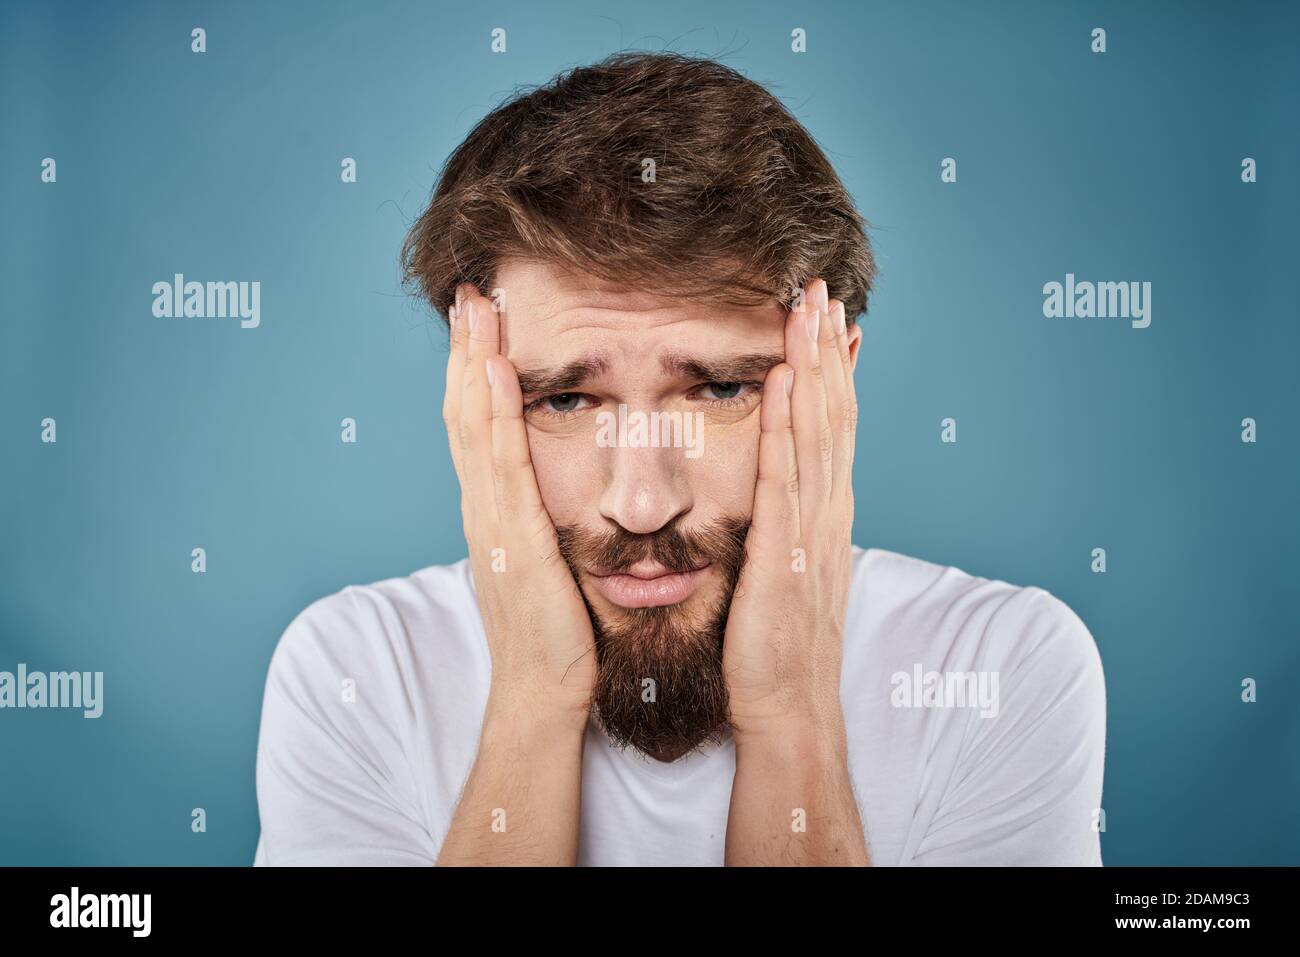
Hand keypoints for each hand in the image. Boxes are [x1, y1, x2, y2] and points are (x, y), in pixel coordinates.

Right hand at [444, 283, 596, 729]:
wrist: (542, 691)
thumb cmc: (553, 632)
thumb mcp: (544, 562)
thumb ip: (539, 523)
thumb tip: (551, 493)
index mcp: (493, 511)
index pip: (476, 427)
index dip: (475, 371)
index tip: (482, 323)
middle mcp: (482, 508)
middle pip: (464, 413)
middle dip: (467, 351)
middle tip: (469, 295)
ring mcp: (491, 521)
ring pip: (473, 426)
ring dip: (474, 363)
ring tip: (477, 310)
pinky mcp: (513, 538)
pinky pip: (502, 464)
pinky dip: (495, 413)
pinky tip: (497, 372)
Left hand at [722, 278, 857, 741]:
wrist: (787, 707)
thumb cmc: (777, 643)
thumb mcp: (788, 568)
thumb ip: (789, 522)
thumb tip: (781, 488)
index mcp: (825, 514)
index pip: (834, 427)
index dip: (832, 371)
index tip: (828, 320)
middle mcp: (827, 512)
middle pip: (833, 415)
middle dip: (826, 349)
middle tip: (821, 289)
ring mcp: (812, 531)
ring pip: (817, 432)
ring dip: (813, 368)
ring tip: (807, 310)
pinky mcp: (786, 555)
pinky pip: (784, 479)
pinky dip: (786, 427)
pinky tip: (780, 383)